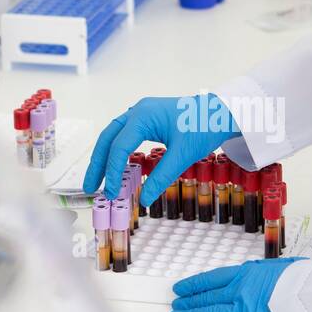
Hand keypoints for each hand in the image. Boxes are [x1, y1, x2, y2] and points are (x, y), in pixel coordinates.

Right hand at [82, 93, 240, 204]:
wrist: (221, 111)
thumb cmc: (204, 126)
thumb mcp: (183, 155)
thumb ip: (162, 177)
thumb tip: (144, 199)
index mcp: (143, 115)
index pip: (119, 146)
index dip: (112, 170)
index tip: (110, 191)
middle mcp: (137, 112)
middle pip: (108, 138)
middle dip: (97, 164)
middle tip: (90, 187)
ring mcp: (141, 114)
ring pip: (114, 137)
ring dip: (104, 158)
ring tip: (97, 181)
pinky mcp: (147, 120)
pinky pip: (125, 137)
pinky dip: (117, 153)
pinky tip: (116, 169)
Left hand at [168, 258, 303, 311]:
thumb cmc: (309, 281)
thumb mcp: (283, 266)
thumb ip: (265, 274)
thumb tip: (258, 276)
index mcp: (249, 273)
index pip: (213, 279)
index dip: (194, 284)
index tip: (181, 288)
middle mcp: (242, 291)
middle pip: (208, 297)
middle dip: (189, 302)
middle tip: (176, 306)